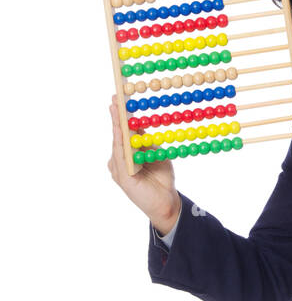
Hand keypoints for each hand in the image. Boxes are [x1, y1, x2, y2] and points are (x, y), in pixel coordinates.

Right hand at [107, 96, 181, 235]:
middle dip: (116, 117)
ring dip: (118, 126)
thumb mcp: (156, 154)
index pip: (123, 132)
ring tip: (117, 110)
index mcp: (127, 154)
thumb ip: (147, 142)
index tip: (120, 98)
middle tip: (115, 99)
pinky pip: (122, 157)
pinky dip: (122, 143)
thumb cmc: (161, 178)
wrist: (167, 201)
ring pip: (118, 143)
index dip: (121, 116)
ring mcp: (118, 169)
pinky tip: (122, 132)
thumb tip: (141, 125)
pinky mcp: (122, 178)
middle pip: (117, 135)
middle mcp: (119, 160)